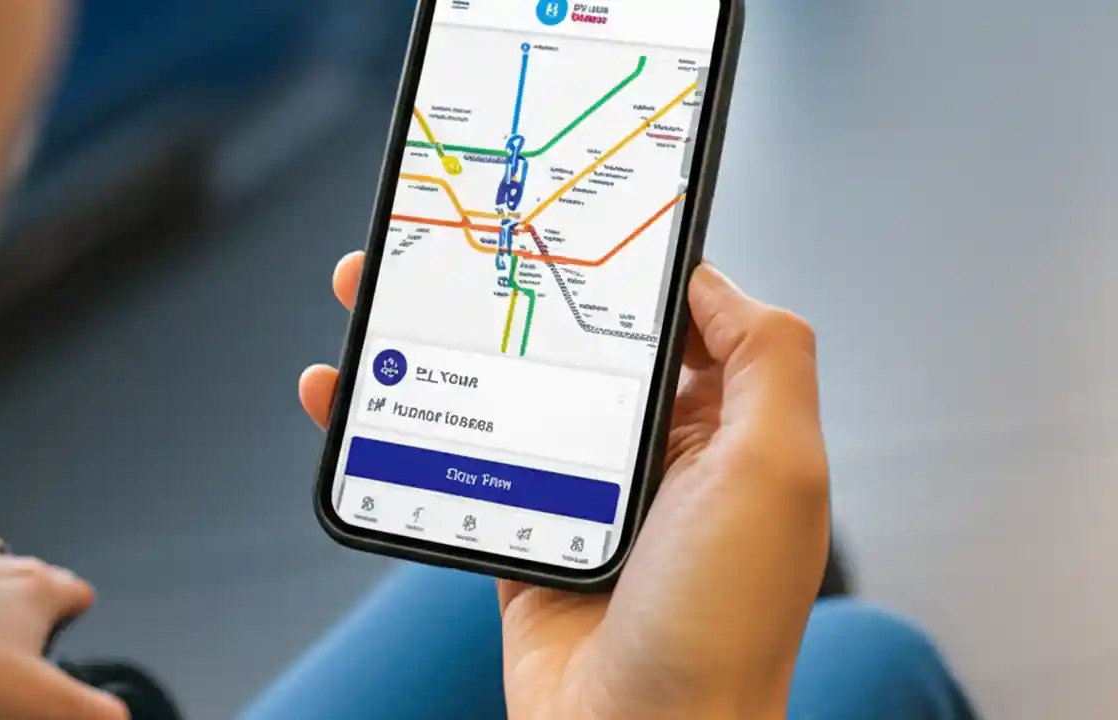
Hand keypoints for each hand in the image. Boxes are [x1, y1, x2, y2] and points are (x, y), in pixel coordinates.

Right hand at [300, 253, 829, 719]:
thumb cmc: (718, 624)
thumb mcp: (776, 468)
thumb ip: (768, 358)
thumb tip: (714, 278)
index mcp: (721, 432)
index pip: (670, 321)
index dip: (618, 267)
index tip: (563, 220)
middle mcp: (652, 459)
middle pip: (569, 347)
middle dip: (503, 290)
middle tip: (446, 246)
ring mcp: (578, 495)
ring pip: (502, 394)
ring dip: (435, 343)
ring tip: (375, 296)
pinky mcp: (516, 532)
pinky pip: (453, 460)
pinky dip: (397, 426)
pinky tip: (349, 393)